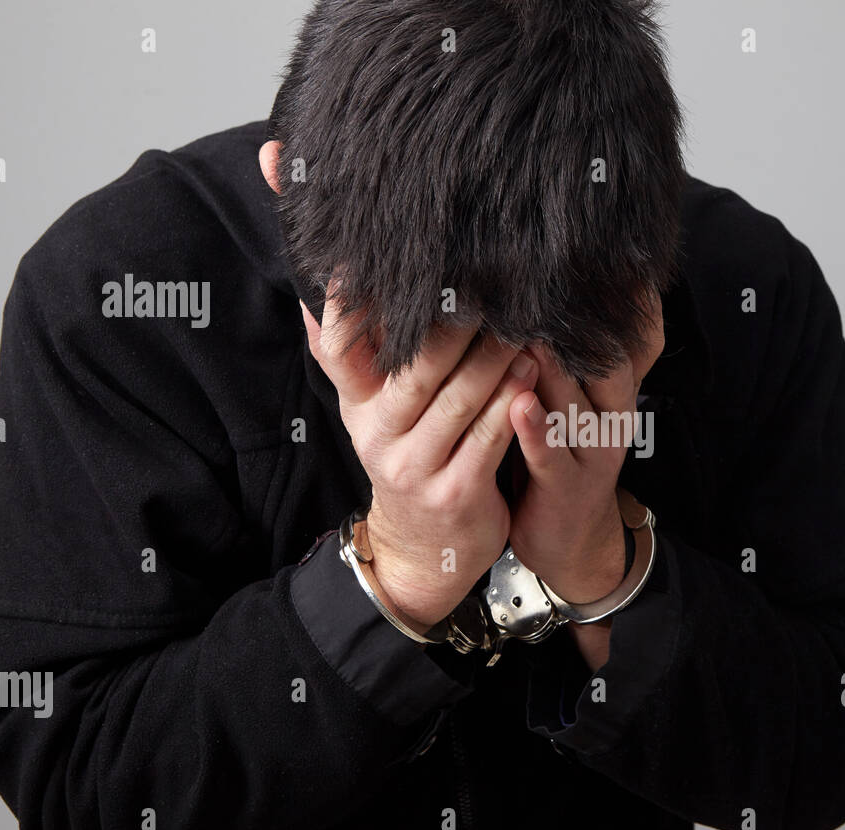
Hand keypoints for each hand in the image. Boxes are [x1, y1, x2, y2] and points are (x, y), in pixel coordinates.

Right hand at [303, 295, 537, 630]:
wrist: (424, 551)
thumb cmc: (410, 463)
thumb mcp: (372, 416)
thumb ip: (352, 360)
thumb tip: (314, 296)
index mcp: (359, 410)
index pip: (340, 352)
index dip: (348, 308)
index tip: (372, 263)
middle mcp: (380, 438)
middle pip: (415, 371)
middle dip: (453, 327)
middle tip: (487, 288)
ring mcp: (416, 469)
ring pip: (457, 401)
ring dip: (492, 359)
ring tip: (520, 325)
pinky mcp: (456, 493)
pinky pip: (487, 439)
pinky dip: (510, 403)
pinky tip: (529, 372)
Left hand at [507, 295, 663, 604]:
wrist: (568, 541)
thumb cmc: (556, 456)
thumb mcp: (569, 400)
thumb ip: (564, 355)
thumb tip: (555, 289)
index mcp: (613, 390)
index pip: (620, 334)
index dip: (605, 299)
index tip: (580, 256)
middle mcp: (611, 416)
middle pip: (599, 360)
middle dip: (570, 324)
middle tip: (536, 280)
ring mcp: (592, 453)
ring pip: (575, 402)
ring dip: (550, 367)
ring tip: (524, 330)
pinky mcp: (567, 487)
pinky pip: (552, 453)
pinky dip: (537, 429)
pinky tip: (518, 403)